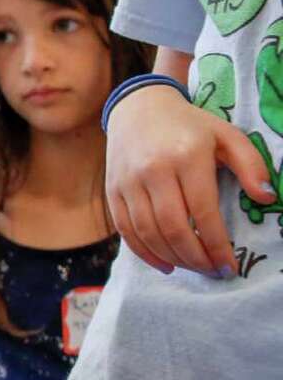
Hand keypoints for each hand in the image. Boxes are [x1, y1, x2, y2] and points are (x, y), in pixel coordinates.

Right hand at [106, 83, 272, 275]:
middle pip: (172, 228)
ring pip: (148, 233)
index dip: (217, 245)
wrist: (138, 108)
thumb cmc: (190, 125)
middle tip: (212, 272)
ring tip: (193, 267)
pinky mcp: (112, 190)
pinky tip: (165, 264)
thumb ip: (251, 165)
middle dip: (195, 257)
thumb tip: (266, 198)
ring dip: (173, 258)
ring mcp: (128, 182)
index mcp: (186, 157)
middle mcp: (153, 171)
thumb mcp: (227, 136)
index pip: (202, 212)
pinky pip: (126, 230)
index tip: (230, 266)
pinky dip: (145, 253)